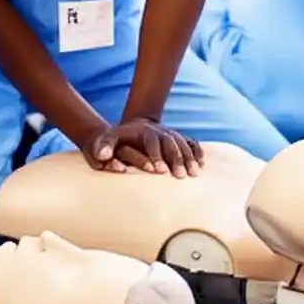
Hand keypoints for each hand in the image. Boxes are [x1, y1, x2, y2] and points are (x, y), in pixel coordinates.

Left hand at [80, 118, 202, 177]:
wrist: (133, 127)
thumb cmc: (120, 138)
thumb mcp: (108, 138)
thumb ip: (104, 146)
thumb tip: (102, 157)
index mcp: (145, 131)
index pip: (152, 142)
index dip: (156, 156)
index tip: (159, 171)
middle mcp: (161, 131)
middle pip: (171, 143)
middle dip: (176, 159)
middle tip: (180, 176)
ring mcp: (171, 134)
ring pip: (183, 144)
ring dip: (189, 158)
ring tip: (193, 173)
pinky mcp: (178, 139)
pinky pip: (191, 143)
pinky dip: (197, 152)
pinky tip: (201, 163)